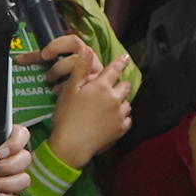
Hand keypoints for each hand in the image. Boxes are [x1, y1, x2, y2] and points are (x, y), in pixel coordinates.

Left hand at [17, 33, 98, 90]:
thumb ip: (39, 58)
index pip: (73, 40)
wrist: (84, 93)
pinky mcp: (95, 87)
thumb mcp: (55, 62)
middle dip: (59, 66)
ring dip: (63, 78)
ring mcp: (94, 73)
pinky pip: (82, 87)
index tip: (45, 55)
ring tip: (54, 83)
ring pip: (80, 72)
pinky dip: (67, 89)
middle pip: (77, 56)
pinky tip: (60, 91)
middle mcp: (90, 60)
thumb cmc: (68, 73)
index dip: (57, 46)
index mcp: (80, 50)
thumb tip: (18, 59)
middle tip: (49, 74)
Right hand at [48, 52, 132, 168]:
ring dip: (121, 102)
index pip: (114, 69)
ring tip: (110, 105)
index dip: (121, 62)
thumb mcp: (70, 89)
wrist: (71, 145)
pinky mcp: (120, 130)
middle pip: (125, 86)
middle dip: (120, 85)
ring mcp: (119, 115)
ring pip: (127, 103)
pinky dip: (122, 117)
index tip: (126, 57)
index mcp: (101, 86)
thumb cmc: (67, 115)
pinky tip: (113, 119)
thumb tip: (87, 50)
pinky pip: (127, 120)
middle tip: (111, 88)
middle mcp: (114, 99)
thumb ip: (80, 69)